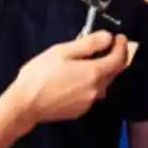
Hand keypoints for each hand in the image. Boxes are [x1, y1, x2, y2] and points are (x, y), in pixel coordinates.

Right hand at [12, 31, 129, 124]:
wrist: (25, 105)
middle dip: (113, 58)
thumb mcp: (63, 51)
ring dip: (101, 71)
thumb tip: (107, 37)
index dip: (122, 46)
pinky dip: (90, 83)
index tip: (120, 38)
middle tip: (105, 46)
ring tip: (87, 61)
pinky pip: (92, 93)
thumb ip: (89, 43)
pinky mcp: (80, 110)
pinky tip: (76, 78)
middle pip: (113, 72)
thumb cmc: (40, 75)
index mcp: (94, 73)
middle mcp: (96, 90)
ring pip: (103, 83)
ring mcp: (88, 102)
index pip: (119, 59)